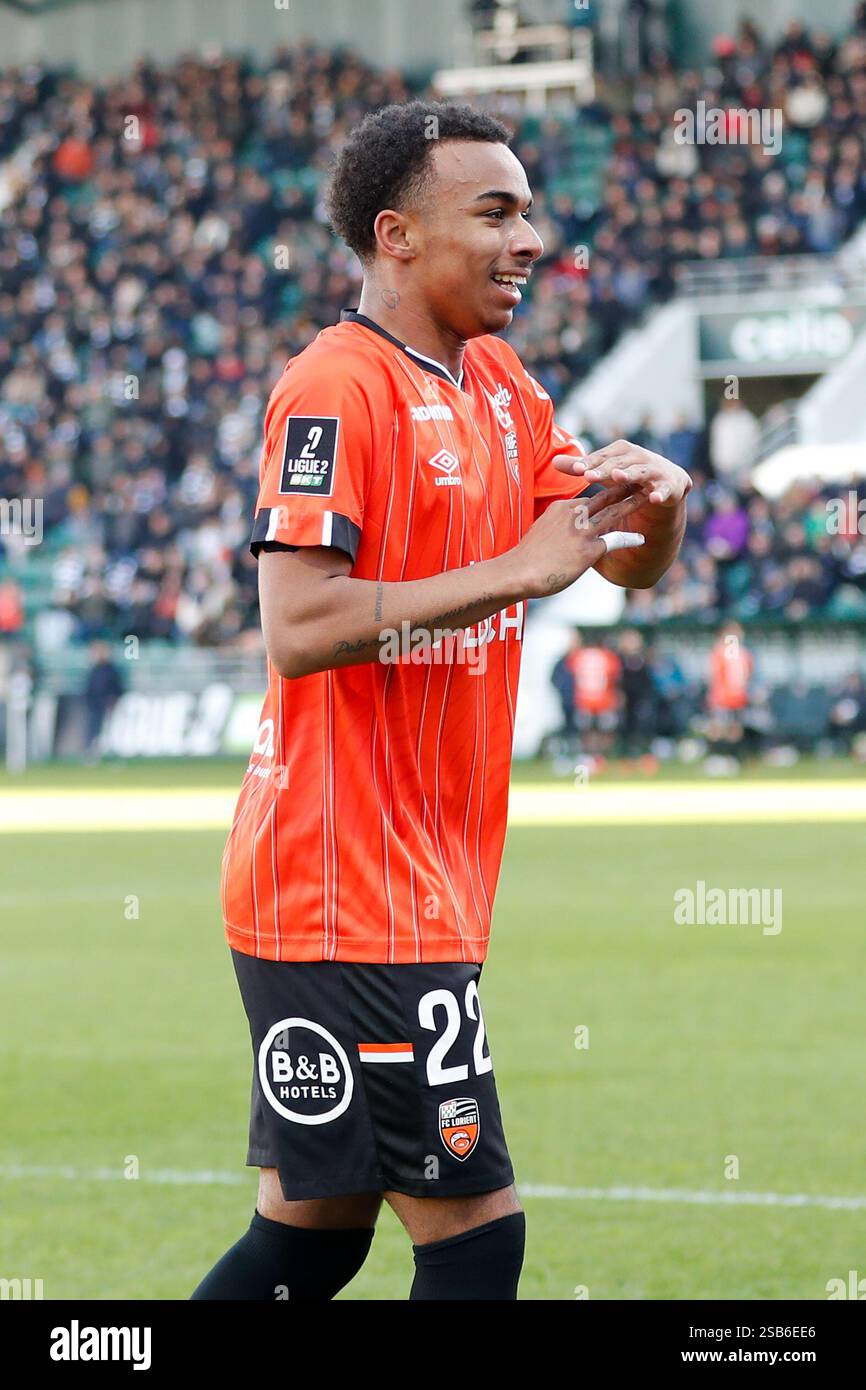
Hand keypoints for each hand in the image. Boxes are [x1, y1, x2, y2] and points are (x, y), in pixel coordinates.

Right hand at [511, 485, 645, 598]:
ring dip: (632, 503)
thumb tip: (557, 535)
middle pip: (603, 497)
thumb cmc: (525, 559)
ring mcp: (582, 530)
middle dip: (623, 487)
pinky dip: (629, 538)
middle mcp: (573, 514)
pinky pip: (614, 540)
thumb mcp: (540, 534)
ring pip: (613, 512)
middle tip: (640, 479)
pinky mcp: (588, 549)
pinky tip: (641, 538)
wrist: (518, 572)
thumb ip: (554, 529)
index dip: (604, 492)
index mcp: (561, 509)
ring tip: (648, 497)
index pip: (588, 498)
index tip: (616, 485)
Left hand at [553, 440, 691, 507]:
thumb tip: (554, 462)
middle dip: (604, 469)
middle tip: (588, 476)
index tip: (575, 470)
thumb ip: (583, 467)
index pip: (602, 457)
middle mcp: (637, 457)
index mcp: (620, 452)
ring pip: (640, 472)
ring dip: (629, 474)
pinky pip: (664, 490)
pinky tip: (654, 498)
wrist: (667, 483)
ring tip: (617, 478)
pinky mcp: (669, 485)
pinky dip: (661, 494)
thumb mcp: (606, 471)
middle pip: (618, 463)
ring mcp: (655, 470)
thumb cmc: (630, 477)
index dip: (589, 463)